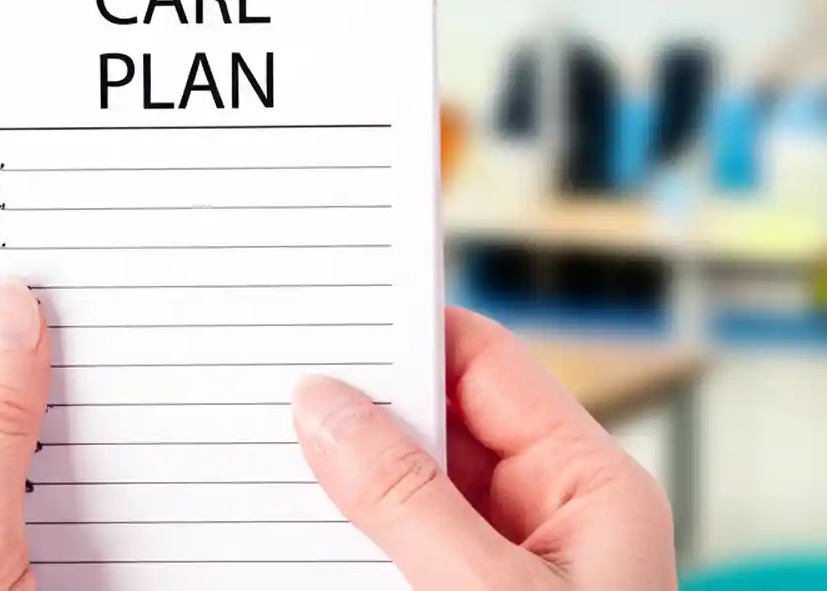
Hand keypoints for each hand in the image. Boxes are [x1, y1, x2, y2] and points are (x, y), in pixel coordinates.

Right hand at [291, 308, 676, 589]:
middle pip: (440, 422)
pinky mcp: (457, 590)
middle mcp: (548, 514)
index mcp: (591, 488)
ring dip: (348, 474)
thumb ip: (405, 500)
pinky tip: (305, 520)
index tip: (333, 312)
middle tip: (284, 391)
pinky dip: (350, 526)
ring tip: (282, 460)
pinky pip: (396, 538)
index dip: (411, 331)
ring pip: (409, 483)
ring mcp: (503, 560)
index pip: (489, 366)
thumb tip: (327, 408)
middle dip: (365, 409)